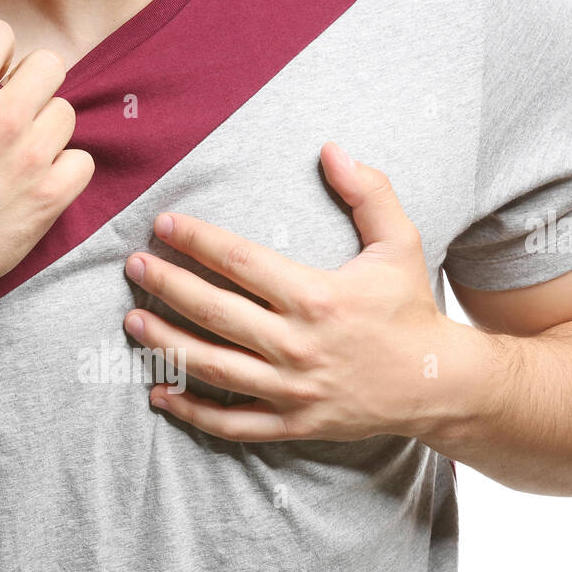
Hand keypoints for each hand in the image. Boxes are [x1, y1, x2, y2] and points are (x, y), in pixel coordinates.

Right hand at [0, 18, 94, 320]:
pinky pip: (83, 161)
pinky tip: (39, 181)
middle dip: (32, 84)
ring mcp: (31, 158)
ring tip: (21, 153)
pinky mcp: (50, 196)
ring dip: (48, 129)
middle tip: (13, 113)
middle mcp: (1, 117)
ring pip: (67, 113)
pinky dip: (66, 170)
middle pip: (50, 65)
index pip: (0, 32)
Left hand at [123, 144, 484, 442]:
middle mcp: (297, 344)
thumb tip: (331, 148)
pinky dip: (192, 411)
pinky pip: (232, 423)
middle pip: (214, 312)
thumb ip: (368, 192)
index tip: (163, 224)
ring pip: (212, 367)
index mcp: (316, 296)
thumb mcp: (400, 243)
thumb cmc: (411, 309)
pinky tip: (159, 393)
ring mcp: (292, 389)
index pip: (240, 261)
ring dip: (166, 345)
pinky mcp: (293, 423)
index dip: (196, 240)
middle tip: (134, 268)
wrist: (438, 383)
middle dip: (167, 287)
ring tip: (133, 323)